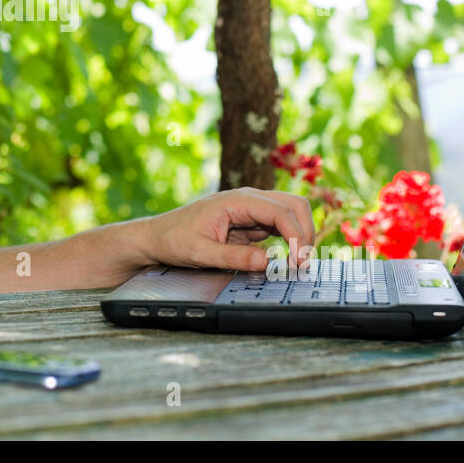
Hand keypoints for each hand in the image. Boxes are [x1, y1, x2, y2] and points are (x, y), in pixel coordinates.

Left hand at [141, 187, 314, 272]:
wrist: (158, 237)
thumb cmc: (174, 240)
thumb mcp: (200, 253)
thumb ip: (233, 257)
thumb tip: (266, 263)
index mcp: (236, 200)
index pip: (281, 211)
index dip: (297, 236)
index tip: (299, 262)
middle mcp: (248, 199)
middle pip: (294, 205)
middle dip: (305, 232)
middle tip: (303, 263)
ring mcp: (251, 208)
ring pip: (291, 212)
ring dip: (301, 235)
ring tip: (298, 263)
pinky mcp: (251, 221)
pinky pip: (280, 225)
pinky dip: (290, 239)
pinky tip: (288, 258)